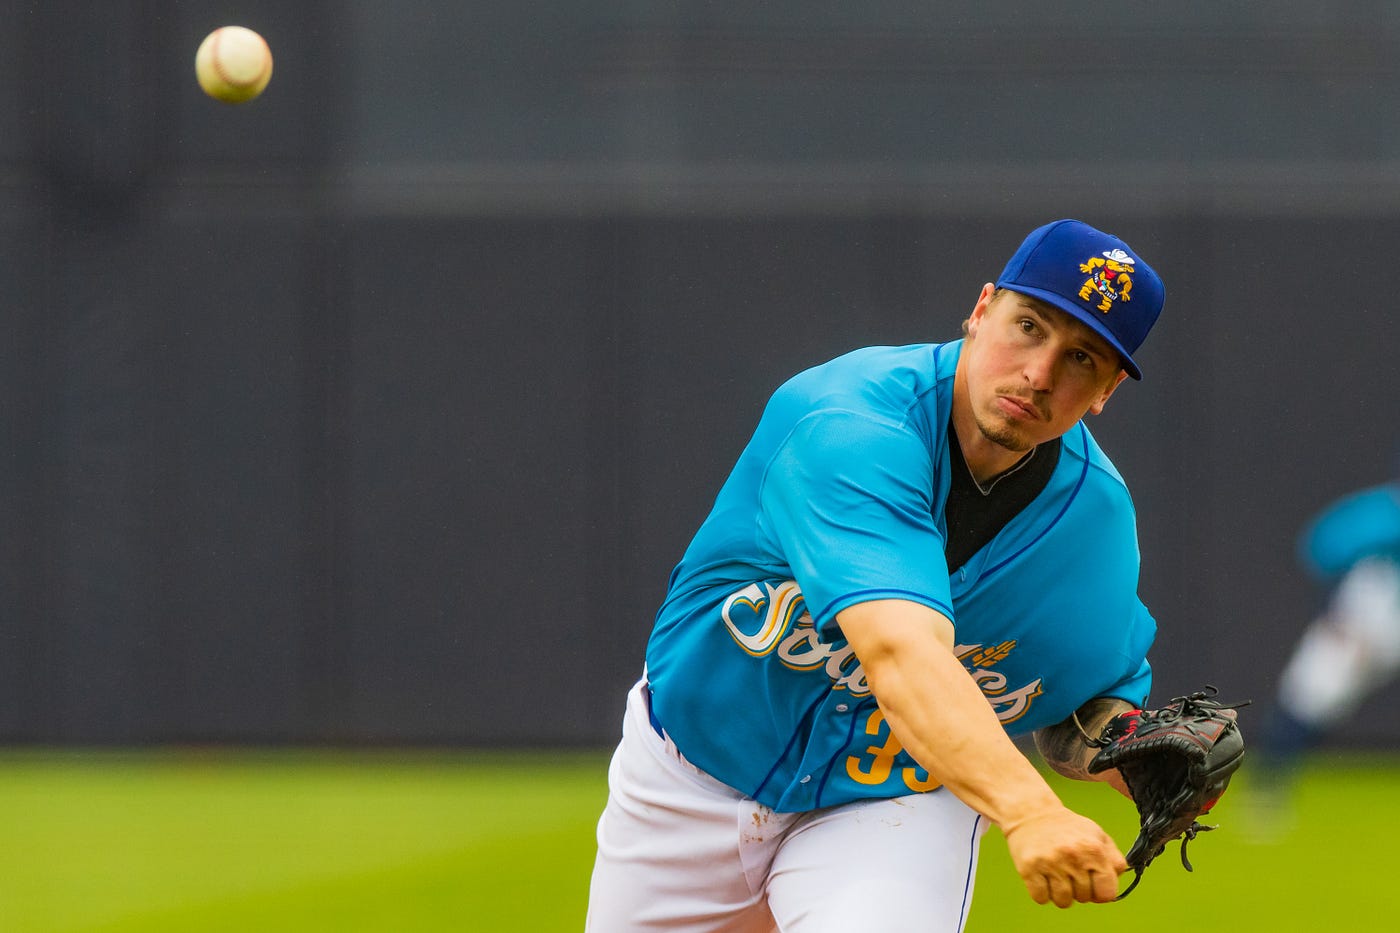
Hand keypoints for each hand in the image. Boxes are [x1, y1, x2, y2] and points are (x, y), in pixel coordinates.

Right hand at [1001, 807, 1127, 906]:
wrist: (1032, 814)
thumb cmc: (1068, 828)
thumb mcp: (1097, 836)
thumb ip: (1114, 859)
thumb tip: (1117, 879)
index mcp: (1093, 849)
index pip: (1107, 893)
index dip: (1100, 891)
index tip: (1091, 881)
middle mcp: (1073, 856)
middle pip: (1084, 898)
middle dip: (1078, 889)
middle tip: (1069, 870)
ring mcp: (1050, 863)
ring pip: (1063, 901)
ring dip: (1060, 892)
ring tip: (1056, 873)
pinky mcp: (1028, 868)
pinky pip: (1041, 898)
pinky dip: (1042, 892)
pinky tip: (1042, 875)